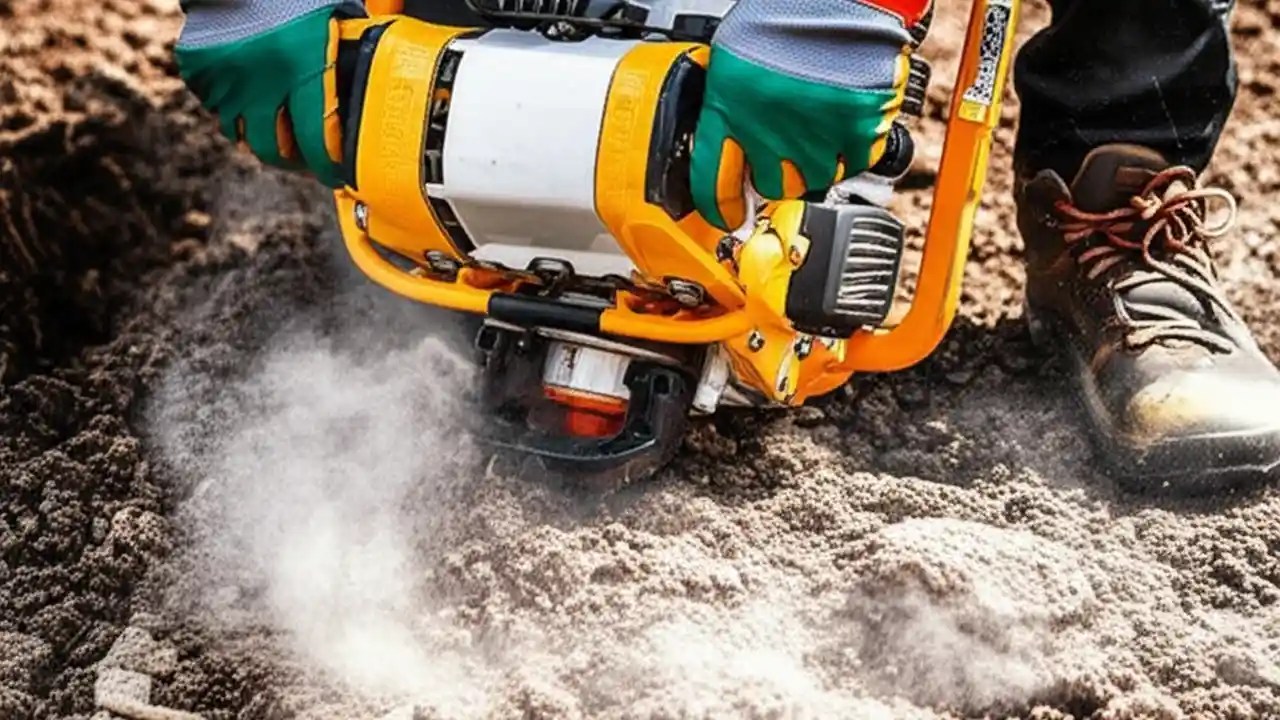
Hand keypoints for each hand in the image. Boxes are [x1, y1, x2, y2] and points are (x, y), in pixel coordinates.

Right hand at [175, 1, 368, 187]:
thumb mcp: (332, 18)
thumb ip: (344, 56)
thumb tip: (365, 91)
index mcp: (303, 66)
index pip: (316, 139)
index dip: (326, 166)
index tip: (334, 175)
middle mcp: (262, 79)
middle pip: (272, 149)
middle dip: (290, 161)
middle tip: (302, 158)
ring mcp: (226, 76)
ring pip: (238, 132)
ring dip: (257, 134)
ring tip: (273, 126)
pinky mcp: (197, 67)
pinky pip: (212, 106)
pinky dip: (228, 106)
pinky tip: (245, 92)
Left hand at [690, 0, 930, 229]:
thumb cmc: (787, 11)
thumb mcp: (733, 53)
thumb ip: (729, 99)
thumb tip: (726, 131)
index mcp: (728, 110)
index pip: (712, 184)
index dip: (718, 208)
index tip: (726, 215)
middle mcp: (769, 132)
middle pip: (770, 187)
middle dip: (774, 175)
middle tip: (782, 153)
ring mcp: (815, 138)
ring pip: (812, 180)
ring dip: (813, 163)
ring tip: (815, 128)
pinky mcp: (858, 134)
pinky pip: (853, 163)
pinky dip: (851, 149)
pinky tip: (844, 121)